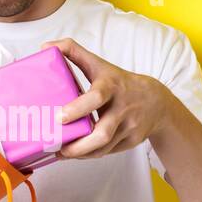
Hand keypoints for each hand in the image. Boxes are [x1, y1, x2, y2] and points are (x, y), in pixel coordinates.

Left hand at [41, 38, 171, 158]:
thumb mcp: (99, 64)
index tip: (59, 118)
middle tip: (57, 147)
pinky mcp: (131, 140)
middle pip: (102, 132)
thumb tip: (46, 47)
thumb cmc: (119, 82)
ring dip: (80, 153)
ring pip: (103, 147)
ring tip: (62, 153)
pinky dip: (90, 154)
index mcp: (111, 85)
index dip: (78, 108)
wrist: (155, 101)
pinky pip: (108, 152)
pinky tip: (77, 153)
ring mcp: (128, 126)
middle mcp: (122, 107)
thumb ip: (73, 52)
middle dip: (78, 145)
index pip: (97, 97)